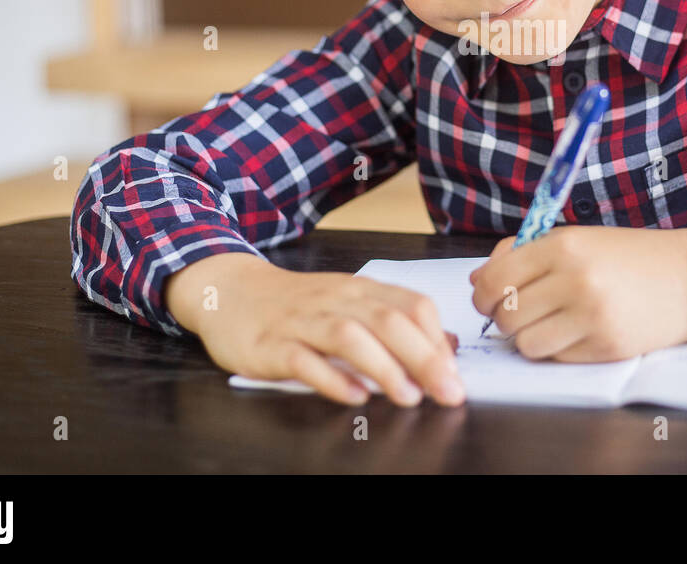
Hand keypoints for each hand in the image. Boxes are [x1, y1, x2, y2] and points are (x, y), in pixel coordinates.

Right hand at [164, 253, 464, 406]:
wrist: (230, 292)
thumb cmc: (298, 304)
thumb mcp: (349, 303)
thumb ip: (393, 321)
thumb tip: (445, 347)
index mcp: (360, 289)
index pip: (411, 304)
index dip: (437, 338)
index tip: (456, 372)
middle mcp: (336, 300)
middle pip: (387, 321)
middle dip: (423, 358)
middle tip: (447, 392)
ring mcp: (302, 321)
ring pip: (349, 336)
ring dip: (384, 367)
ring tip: (408, 397)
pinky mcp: (272, 345)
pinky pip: (304, 360)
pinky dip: (332, 378)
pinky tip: (354, 395)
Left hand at [468, 226, 686, 361]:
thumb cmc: (627, 256)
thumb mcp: (576, 239)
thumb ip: (523, 254)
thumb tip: (477, 280)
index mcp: (562, 246)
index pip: (495, 280)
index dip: (483, 294)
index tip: (491, 297)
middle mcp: (575, 280)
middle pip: (506, 316)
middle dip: (505, 318)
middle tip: (522, 311)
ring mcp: (592, 317)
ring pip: (526, 344)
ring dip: (531, 337)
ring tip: (551, 322)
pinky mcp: (606, 347)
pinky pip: (556, 358)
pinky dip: (558, 349)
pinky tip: (578, 331)